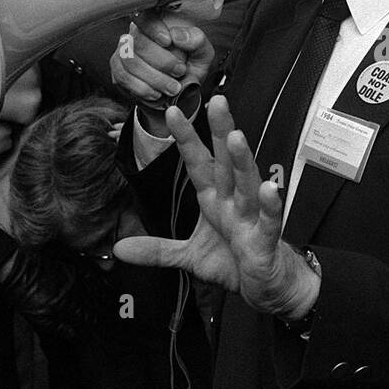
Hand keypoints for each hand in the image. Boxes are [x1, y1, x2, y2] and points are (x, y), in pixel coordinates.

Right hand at [109, 8, 215, 109]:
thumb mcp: (202, 53)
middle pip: (139, 42)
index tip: (168, 42)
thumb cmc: (189, 67)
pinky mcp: (118, 70)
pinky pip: (124, 77)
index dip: (154, 28)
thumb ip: (197, 40)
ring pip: (131, 61)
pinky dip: (143, 88)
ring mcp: (124, 52)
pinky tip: (156, 93)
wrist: (178, 92)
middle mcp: (136, 34)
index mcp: (157, 23)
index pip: (146, 17)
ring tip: (172, 87)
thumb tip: (178, 35)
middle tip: (180, 72)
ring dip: (155, 78)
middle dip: (162, 62)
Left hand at [114, 96, 319, 318]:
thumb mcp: (189, 257)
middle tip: (217, 101)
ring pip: (248, 184)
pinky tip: (268, 189)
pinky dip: (270, 205)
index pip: (199, 163)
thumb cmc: (236, 263)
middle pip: (226, 162)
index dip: (186, 138)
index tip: (172, 111)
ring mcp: (252, 219)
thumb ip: (157, 250)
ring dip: (243, 161)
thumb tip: (118, 248)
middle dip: (221, 131)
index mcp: (215, 200)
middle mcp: (234, 202)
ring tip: (236, 137)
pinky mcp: (267, 240)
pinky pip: (270, 220)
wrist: (269, 287)